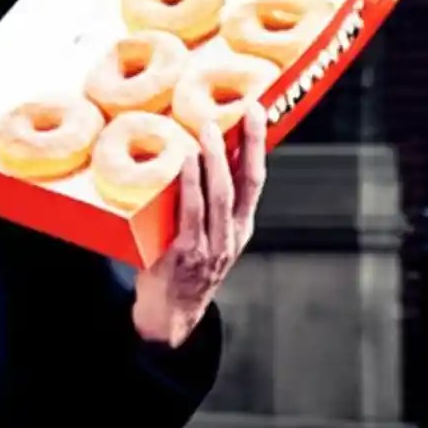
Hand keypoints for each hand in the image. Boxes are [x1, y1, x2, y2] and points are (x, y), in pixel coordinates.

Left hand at [133, 103, 267, 346]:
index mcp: (240, 228)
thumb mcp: (206, 238)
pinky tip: (186, 163)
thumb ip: (204, 208)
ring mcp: (212, 246)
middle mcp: (232, 236)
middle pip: (245, 182)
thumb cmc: (182, 270)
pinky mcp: (187, 254)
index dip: (258, 145)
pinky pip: (191, 213)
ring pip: (220, 195)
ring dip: (216, 160)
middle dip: (246, 143)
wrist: (169, 316)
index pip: (255, 180)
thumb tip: (191, 160)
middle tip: (242, 111)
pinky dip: (191, 185)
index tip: (258, 112)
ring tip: (209, 130)